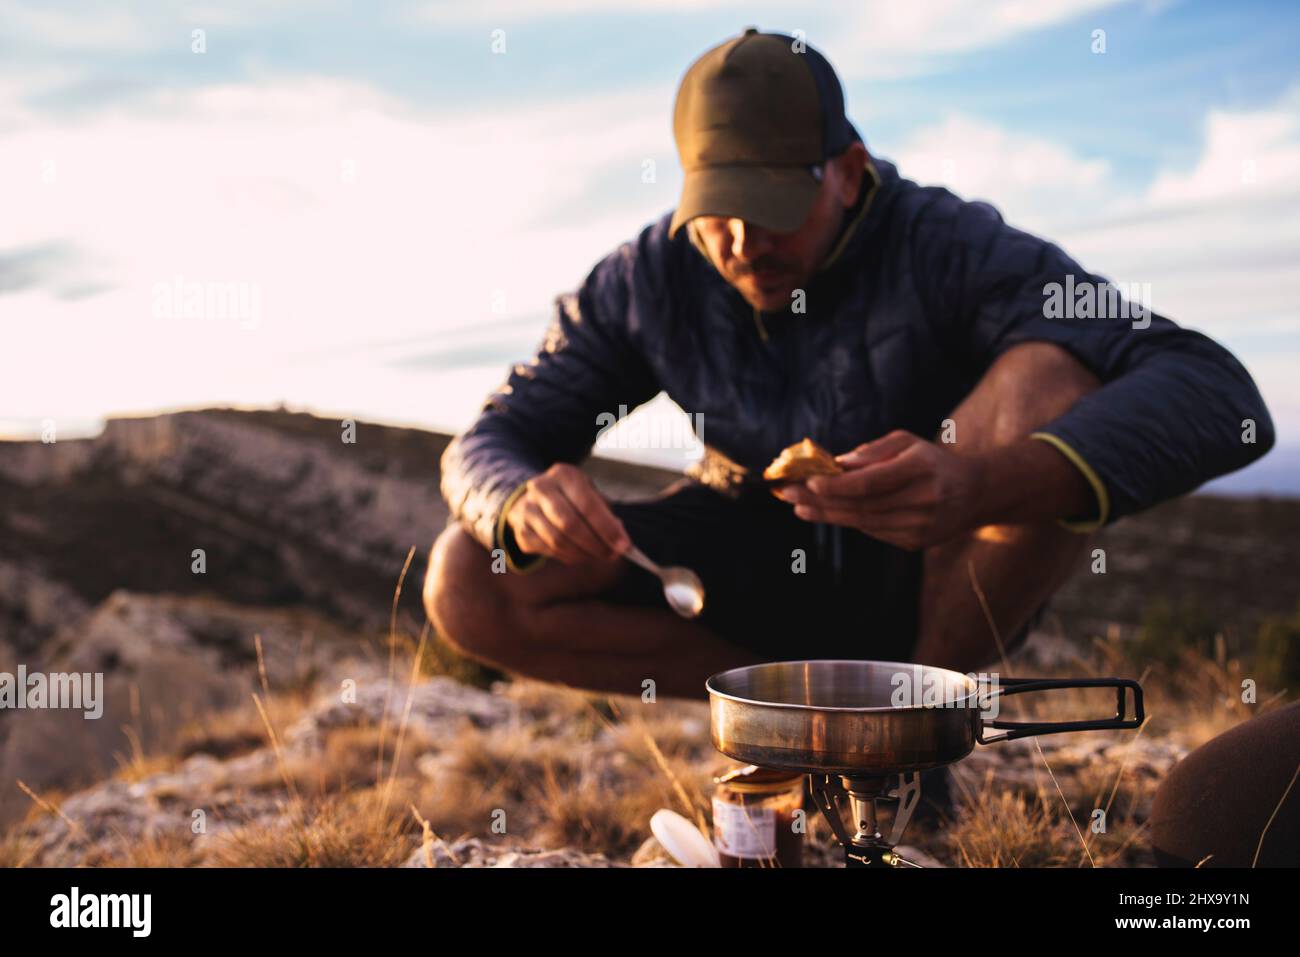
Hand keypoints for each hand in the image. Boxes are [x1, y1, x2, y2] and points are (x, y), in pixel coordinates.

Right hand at [506, 463, 631, 563]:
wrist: (537, 496)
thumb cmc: (573, 496)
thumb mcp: (590, 493)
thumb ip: (606, 514)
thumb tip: (619, 540)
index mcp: (563, 475)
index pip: (587, 505)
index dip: (607, 528)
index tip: (624, 546)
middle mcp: (541, 488)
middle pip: (569, 524)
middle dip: (595, 544)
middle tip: (612, 555)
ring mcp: (526, 509)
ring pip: (557, 541)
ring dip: (583, 554)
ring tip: (598, 556)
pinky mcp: (521, 530)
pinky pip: (548, 551)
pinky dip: (568, 557)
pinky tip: (579, 555)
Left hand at [776, 430, 984, 549]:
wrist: (974, 494)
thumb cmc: (931, 461)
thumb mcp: (907, 443)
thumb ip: (873, 451)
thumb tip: (837, 465)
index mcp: (921, 468)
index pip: (871, 482)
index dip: (837, 485)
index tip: (809, 482)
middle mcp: (922, 499)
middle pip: (861, 505)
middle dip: (820, 501)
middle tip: (788, 495)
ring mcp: (920, 525)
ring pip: (863, 522)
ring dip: (827, 515)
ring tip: (799, 507)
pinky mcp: (915, 543)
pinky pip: (874, 531)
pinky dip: (850, 521)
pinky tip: (829, 513)